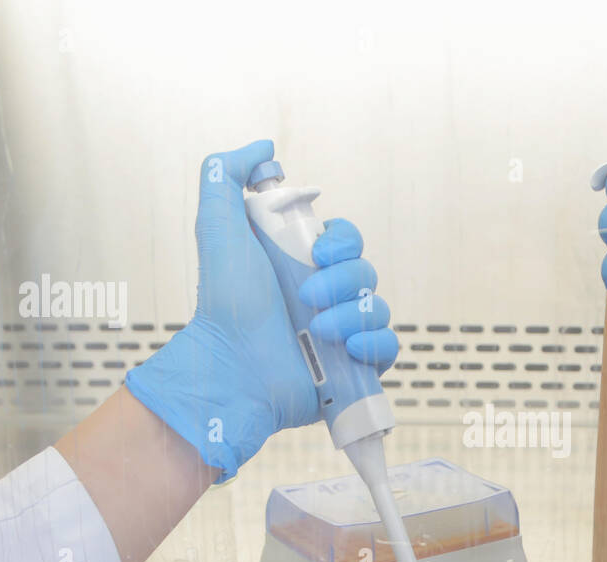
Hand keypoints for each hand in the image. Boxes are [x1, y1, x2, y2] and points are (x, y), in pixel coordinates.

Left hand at [125, 140, 397, 478]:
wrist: (233, 368)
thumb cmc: (224, 305)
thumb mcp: (218, 227)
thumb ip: (227, 175)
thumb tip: (264, 147)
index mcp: (301, 264)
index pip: (347, 239)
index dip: (342, 242)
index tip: (318, 251)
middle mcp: (324, 295)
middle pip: (366, 271)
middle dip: (343, 281)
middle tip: (308, 296)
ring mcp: (342, 332)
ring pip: (378, 308)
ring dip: (352, 315)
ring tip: (317, 330)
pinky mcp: (354, 367)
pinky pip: (388, 346)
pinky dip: (373, 344)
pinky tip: (346, 349)